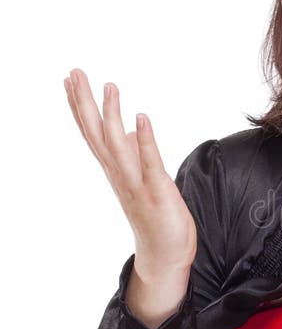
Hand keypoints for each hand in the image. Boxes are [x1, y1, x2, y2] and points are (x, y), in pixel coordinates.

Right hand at [64, 68, 197, 278]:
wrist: (165, 256)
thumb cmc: (156, 217)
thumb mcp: (142, 180)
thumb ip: (132, 155)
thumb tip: (127, 132)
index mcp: (116, 170)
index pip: (93, 133)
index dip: (80, 106)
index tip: (70, 79)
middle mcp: (120, 175)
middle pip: (96, 134)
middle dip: (84, 103)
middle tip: (74, 71)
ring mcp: (136, 184)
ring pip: (116, 145)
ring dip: (111, 115)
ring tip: (109, 86)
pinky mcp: (157, 192)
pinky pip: (149, 162)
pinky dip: (143, 140)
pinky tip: (140, 118)